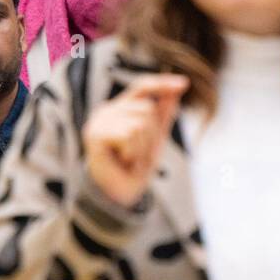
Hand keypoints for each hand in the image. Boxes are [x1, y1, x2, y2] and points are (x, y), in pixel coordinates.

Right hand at [83, 74, 188, 208]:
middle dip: (152, 135)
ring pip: (140, 122)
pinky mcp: (95, 134)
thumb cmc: (134, 167)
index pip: (141, 87)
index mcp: (119, 108)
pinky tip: (123, 161)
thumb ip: (164, 113)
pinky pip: (129, 134)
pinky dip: (132, 152)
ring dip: (142, 147)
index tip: (185, 83)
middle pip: (146, 108)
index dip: (162, 84)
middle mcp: (107, 111)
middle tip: (139, 155)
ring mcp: (99, 122)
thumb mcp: (155, 137)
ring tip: (131, 159)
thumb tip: (178, 88)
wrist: (118, 195)